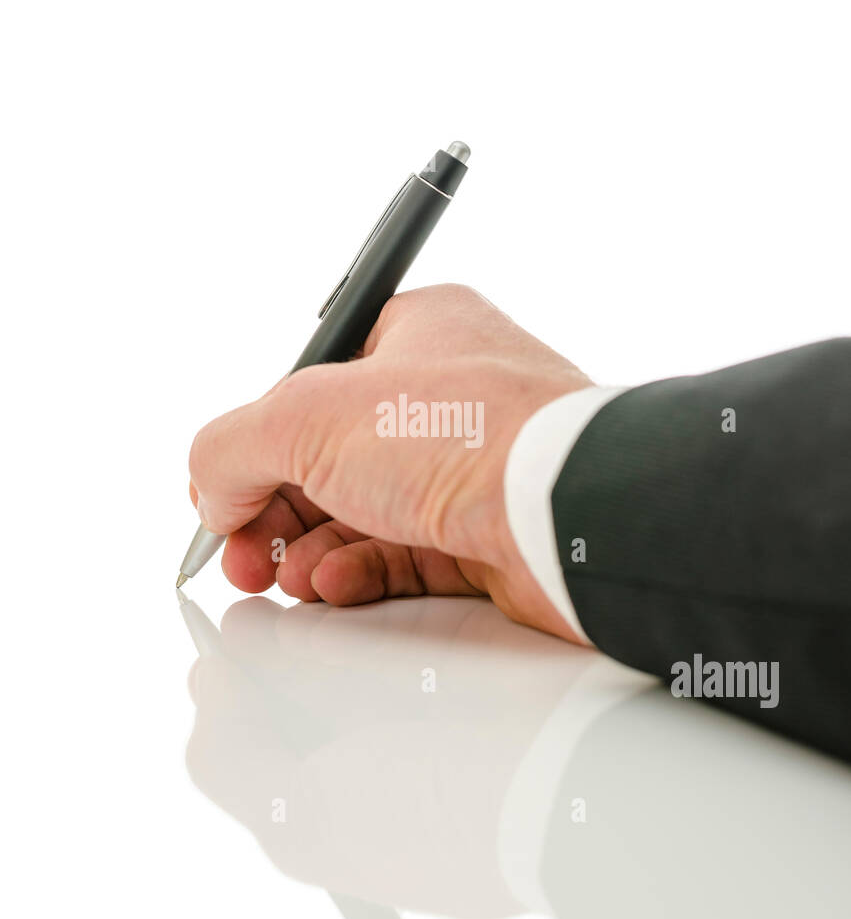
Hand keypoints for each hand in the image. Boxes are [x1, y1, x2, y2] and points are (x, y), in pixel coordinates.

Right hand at [188, 284, 590, 639]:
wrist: (570, 514)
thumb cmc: (467, 434)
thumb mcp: (307, 416)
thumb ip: (232, 446)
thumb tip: (211, 489)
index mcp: (416, 332)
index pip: (310, 382)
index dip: (256, 440)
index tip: (218, 491)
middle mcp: (448, 395)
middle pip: (330, 457)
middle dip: (272, 510)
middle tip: (242, 554)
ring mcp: (472, 468)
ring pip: (365, 512)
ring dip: (309, 547)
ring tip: (286, 575)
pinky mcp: (489, 534)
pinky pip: (405, 556)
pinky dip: (359, 572)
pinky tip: (333, 585)